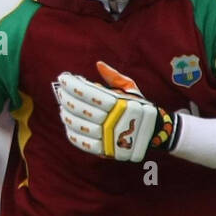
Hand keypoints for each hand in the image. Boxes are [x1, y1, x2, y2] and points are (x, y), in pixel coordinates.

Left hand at [53, 60, 173, 162]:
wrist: (154, 132)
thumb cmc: (138, 106)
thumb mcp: (131, 89)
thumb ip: (114, 77)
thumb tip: (98, 64)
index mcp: (120, 103)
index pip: (90, 93)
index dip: (73, 85)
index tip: (63, 77)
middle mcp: (115, 120)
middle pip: (82, 109)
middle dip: (66, 99)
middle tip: (60, 92)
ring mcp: (110, 137)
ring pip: (80, 126)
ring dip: (67, 116)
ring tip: (62, 108)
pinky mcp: (107, 151)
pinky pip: (85, 144)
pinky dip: (73, 134)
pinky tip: (68, 125)